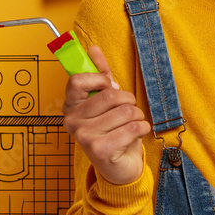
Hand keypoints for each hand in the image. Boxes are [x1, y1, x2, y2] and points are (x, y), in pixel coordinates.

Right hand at [62, 45, 150, 184]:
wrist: (119, 167)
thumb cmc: (113, 129)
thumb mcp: (106, 99)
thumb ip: (100, 73)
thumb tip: (92, 48)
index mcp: (71, 106)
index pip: (78, 79)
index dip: (101, 80)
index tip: (109, 87)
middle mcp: (72, 121)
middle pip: (111, 95)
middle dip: (129, 101)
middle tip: (128, 111)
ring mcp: (84, 137)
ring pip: (126, 111)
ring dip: (137, 116)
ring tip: (131, 125)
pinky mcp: (100, 150)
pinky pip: (134, 127)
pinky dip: (143, 129)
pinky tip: (135, 136)